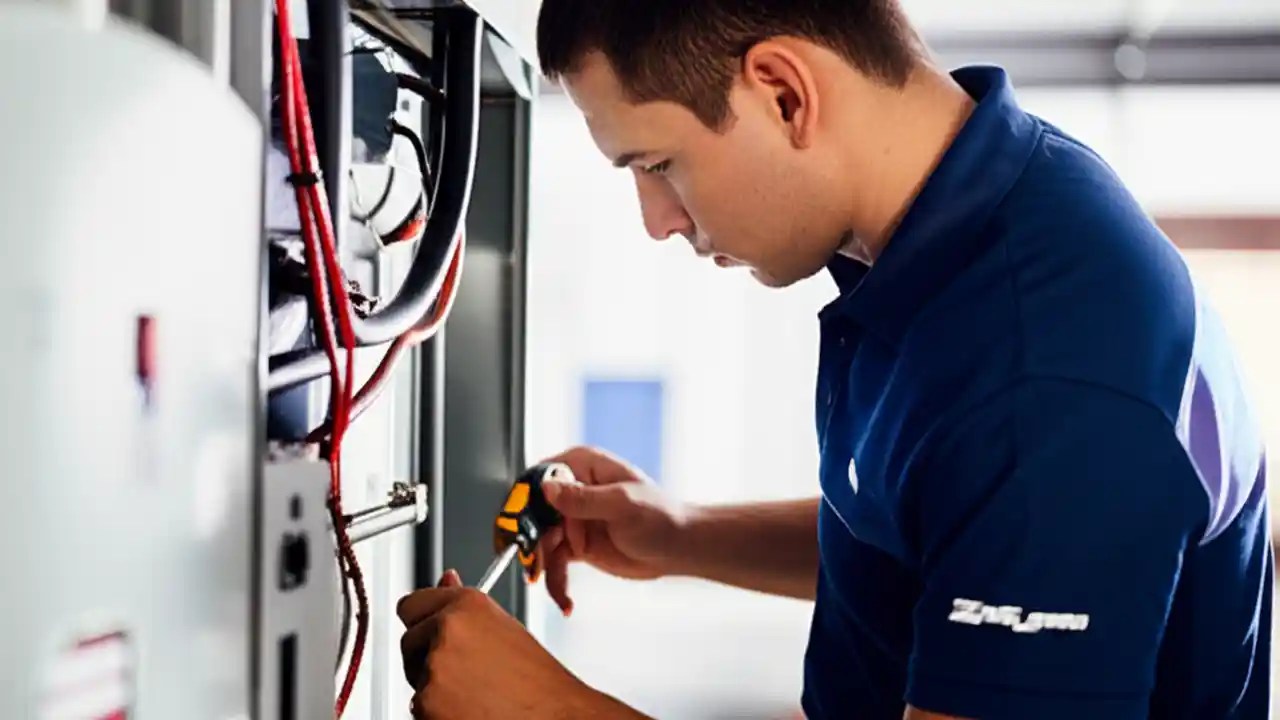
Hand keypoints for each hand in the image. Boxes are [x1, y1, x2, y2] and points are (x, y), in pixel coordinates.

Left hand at [399, 570, 598, 718]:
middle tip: (465, 673)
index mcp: (468, 604)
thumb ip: (465, 607)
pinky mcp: (427, 703)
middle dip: (427, 657)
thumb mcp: (503, 629)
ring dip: (434, 687)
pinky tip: (469, 710)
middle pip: (409, 642)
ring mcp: (435, 666)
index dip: (423, 622)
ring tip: (474, 693)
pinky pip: (418, 707)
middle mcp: (448, 628)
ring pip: (415, 677)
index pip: (412, 604)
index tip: (428, 632)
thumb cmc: (537, 681)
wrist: (554, 716)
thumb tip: (446, 579)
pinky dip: (436, 713)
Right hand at [534, 446, 688, 615]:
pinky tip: (566, 601)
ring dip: (545, 568)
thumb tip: (546, 489)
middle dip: (533, 542)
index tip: (524, 528)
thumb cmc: (660, 518)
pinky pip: (554, 562)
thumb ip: (583, 498)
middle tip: (537, 566)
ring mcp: (572, 518)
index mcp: (582, 465)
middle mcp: (573, 488)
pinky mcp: (576, 545)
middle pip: (533, 512)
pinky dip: (555, 582)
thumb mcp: (621, 505)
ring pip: (541, 541)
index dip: (527, 502)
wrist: (678, 549)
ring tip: (559, 591)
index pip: (540, 477)